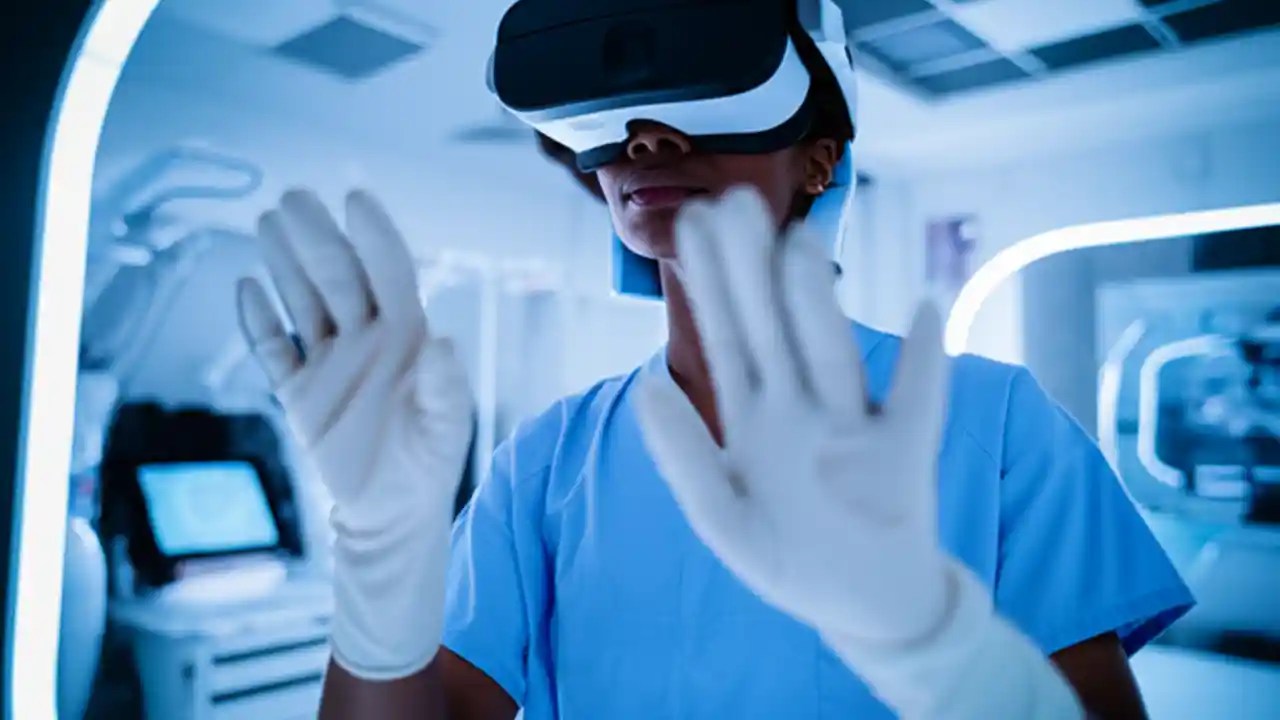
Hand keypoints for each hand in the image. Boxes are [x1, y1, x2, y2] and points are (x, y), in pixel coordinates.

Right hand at [237, 189, 473, 678]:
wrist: (389, 514)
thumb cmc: (427, 466)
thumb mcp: (446, 431)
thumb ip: (446, 388)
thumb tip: (445, 342)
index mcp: (407, 338)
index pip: (390, 275)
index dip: (376, 237)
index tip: (356, 199)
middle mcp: (367, 339)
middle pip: (338, 276)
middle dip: (317, 237)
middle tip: (293, 198)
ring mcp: (330, 362)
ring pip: (303, 299)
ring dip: (285, 263)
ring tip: (266, 222)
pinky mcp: (300, 390)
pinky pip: (274, 348)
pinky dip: (259, 321)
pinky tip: (246, 289)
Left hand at [634, 187, 950, 644]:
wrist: (866, 608)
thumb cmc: (793, 559)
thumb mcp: (723, 519)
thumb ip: (683, 458)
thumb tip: (645, 384)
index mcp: (758, 422)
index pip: (728, 339)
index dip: (709, 284)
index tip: (689, 224)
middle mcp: (802, 413)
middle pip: (773, 329)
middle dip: (751, 267)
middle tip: (734, 198)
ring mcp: (852, 431)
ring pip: (830, 352)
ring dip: (815, 299)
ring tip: (798, 239)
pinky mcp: (907, 458)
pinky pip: (918, 404)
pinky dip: (926, 361)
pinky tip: (925, 307)